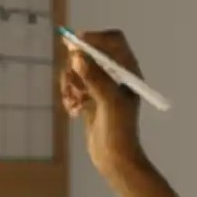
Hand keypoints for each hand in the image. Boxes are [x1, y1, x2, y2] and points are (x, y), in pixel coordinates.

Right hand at [60, 29, 145, 175]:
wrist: (114, 159)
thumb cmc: (118, 131)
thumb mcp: (108, 102)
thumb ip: (94, 78)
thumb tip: (78, 56)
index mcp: (128, 71)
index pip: (113, 41)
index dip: (95, 37)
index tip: (76, 43)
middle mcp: (115, 75)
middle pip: (90, 54)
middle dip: (77, 67)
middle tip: (73, 85)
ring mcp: (101, 86)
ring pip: (78, 70)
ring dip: (70, 84)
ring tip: (73, 102)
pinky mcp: (90, 98)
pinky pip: (73, 86)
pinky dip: (69, 95)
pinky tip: (72, 111)